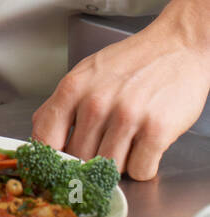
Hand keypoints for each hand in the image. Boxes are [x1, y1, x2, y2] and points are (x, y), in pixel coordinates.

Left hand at [30, 19, 209, 179]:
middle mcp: (96, 103)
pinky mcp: (156, 131)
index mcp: (74, 88)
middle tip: (105, 146)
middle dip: (90, 160)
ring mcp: (127, 117)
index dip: (50, 158)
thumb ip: (63, 103)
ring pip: (109, 170)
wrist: (176, 46)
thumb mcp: (87, 72)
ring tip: (128, 140)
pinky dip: (144, 165)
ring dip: (119, 164)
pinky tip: (145, 145)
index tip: (57, 166)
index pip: (45, 138)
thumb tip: (41, 133)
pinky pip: (140, 171)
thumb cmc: (132, 61)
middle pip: (79, 160)